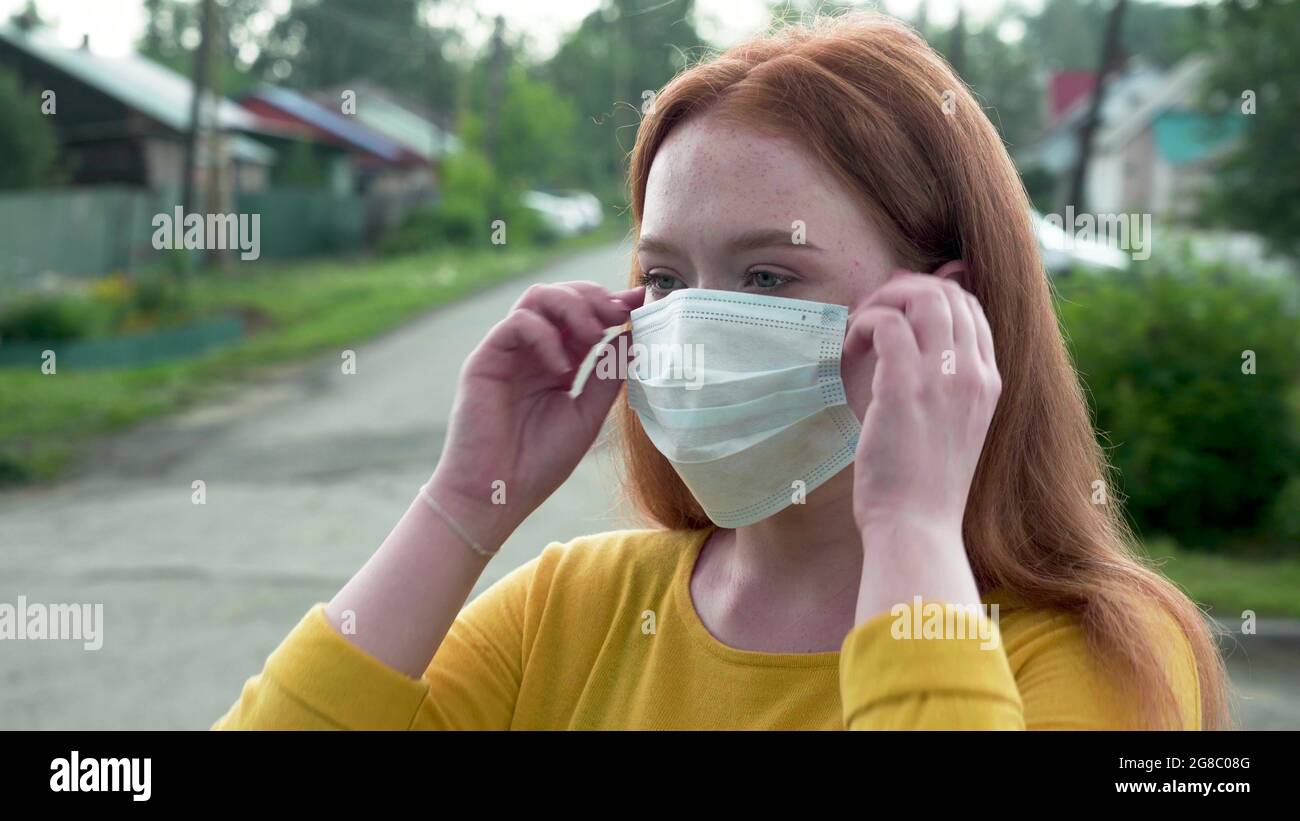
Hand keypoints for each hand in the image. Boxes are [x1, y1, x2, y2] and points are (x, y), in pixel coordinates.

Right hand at [427, 282, 644, 546]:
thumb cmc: (538, 462)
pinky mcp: (485, 360)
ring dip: (572, 306)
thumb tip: (632, 334)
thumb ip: (608, 374)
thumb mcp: (587, 414)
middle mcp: (531, 351)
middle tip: (618, 314)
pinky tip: (561, 367)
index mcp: (556, 362)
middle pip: (559, 295)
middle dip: (593, 297)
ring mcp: (507, 352)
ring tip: (593, 334)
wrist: (496, 495)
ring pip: (536, 298)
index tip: (640, 301)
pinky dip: (545, 336)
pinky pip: (516, 324)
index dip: (610, 303)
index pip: (582, 316)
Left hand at [843, 271, 999, 607]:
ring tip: (860, 327)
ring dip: (884, 301)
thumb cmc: (923, 490)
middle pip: (950, 294)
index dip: (933, 296)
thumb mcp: (950, 434)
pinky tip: (849, 347)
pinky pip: (887, 323)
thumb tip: (912, 360)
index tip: (898, 312)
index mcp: (989, 384)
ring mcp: (943, 379)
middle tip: (872, 313)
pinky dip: (864, 322)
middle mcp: (973, 374)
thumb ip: (944, 394)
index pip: (972, 310)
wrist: (917, 529)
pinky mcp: (905, 387)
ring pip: (923, 298)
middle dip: (906, 290)